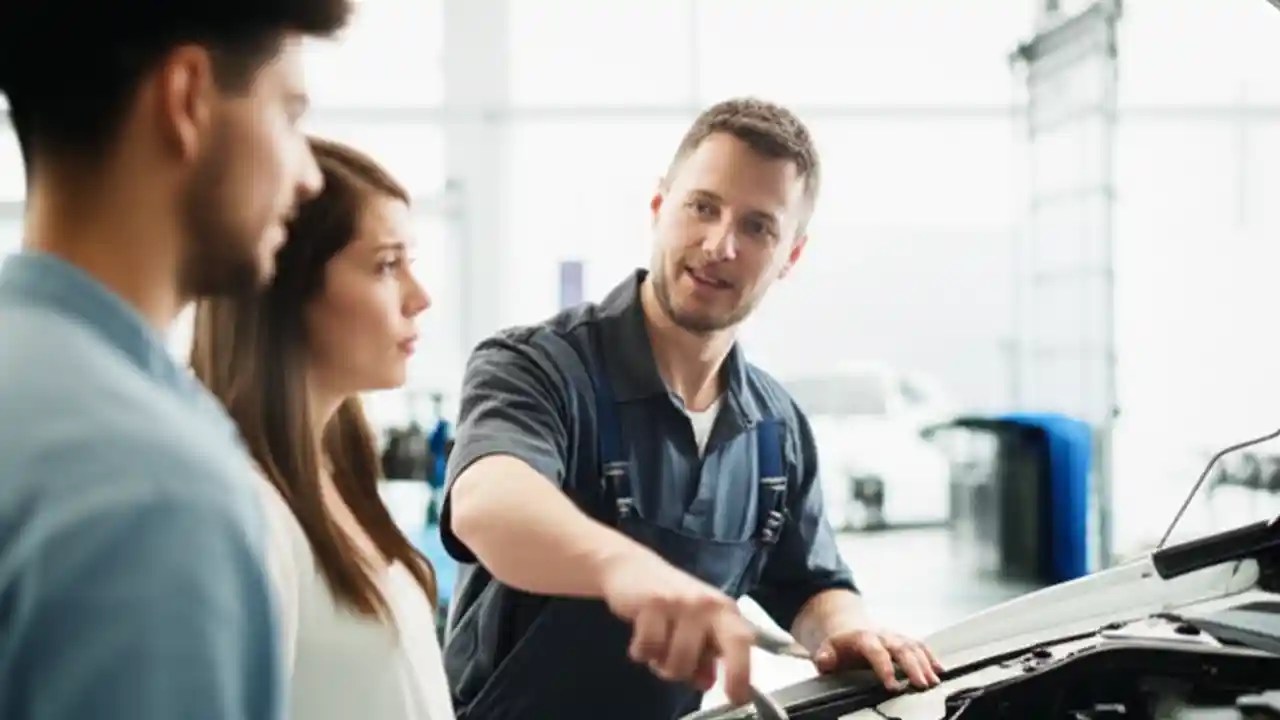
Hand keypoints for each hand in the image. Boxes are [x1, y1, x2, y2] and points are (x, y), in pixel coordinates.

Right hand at [601, 553, 755, 705]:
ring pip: (676, 659)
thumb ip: (705, 654)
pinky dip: (641, 652)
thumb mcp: (695, 626)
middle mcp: (707, 605)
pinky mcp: (652, 603)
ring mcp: (681, 602)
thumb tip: (707, 682)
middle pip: (706, 655)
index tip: (737, 698)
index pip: (742, 642)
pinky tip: (640, 640)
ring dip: (661, 664)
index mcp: (725, 611)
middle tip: (674, 668)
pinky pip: (648, 648)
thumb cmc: (670, 601)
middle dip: (687, 672)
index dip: (741, 673)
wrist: (632, 566)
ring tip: (657, 649)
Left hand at [813, 627, 942, 690]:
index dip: (885, 668)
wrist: (848, 629)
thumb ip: (824, 657)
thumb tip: (824, 661)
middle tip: (921, 684)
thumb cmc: (840, 645)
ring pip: (914, 647)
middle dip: (912, 667)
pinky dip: (931, 658)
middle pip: (901, 649)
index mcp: (863, 638)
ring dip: (925, 664)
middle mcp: (883, 636)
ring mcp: (896, 638)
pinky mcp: (904, 641)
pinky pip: (921, 647)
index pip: (876, 652)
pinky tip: (940, 670)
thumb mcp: (826, 649)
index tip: (892, 685)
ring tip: (933, 682)